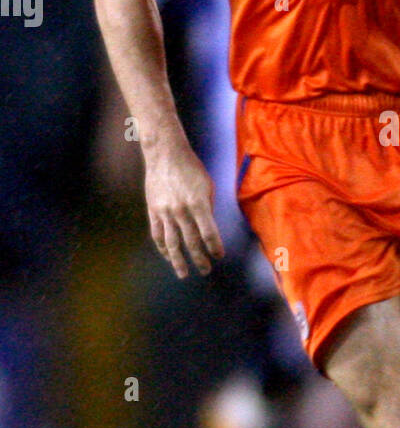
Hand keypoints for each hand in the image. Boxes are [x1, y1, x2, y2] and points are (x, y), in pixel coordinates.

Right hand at [143, 137, 224, 276]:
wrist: (165, 154)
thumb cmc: (191, 168)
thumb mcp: (207, 186)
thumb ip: (208, 208)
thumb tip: (208, 228)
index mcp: (198, 203)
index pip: (209, 233)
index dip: (215, 247)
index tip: (219, 256)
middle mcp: (181, 210)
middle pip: (191, 241)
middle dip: (200, 258)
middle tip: (205, 270)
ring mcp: (165, 212)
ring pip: (172, 243)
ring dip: (178, 261)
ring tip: (183, 274)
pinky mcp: (153, 210)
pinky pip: (158, 234)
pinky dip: (163, 248)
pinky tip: (168, 257)